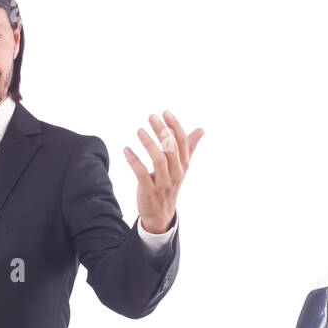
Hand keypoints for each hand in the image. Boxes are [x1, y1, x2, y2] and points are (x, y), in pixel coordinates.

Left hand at [123, 110, 203, 234]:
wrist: (161, 215)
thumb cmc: (170, 185)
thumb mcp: (181, 167)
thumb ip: (190, 147)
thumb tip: (201, 130)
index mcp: (183, 165)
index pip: (183, 143)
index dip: (175, 126)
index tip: (165, 112)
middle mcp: (176, 174)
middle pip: (171, 149)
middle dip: (162, 132)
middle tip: (152, 117)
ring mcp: (163, 183)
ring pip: (158, 160)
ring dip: (149, 144)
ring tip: (139, 131)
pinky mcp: (149, 191)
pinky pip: (141, 173)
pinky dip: (134, 160)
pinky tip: (126, 150)